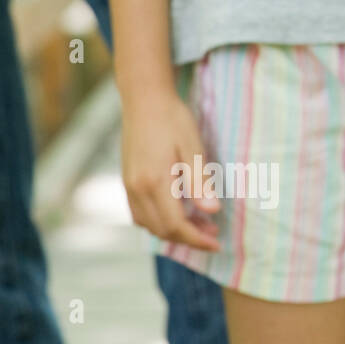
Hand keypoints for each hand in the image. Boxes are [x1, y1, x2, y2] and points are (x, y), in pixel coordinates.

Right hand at [119, 87, 221, 251]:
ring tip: (199, 224)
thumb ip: (200, 181)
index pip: (175, 224)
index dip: (196, 238)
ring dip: (173, 231)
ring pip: (149, 225)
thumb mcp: (193, 147)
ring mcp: (129, 187)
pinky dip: (158, 221)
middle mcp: (137, 189)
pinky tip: (175, 212)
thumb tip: (212, 211)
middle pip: (161, 230)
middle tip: (213, 233)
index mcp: (155, 181)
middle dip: (188, 238)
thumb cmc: (172, 119)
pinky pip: (140, 214)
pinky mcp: (127, 183)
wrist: (143, 101)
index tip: (217, 243)